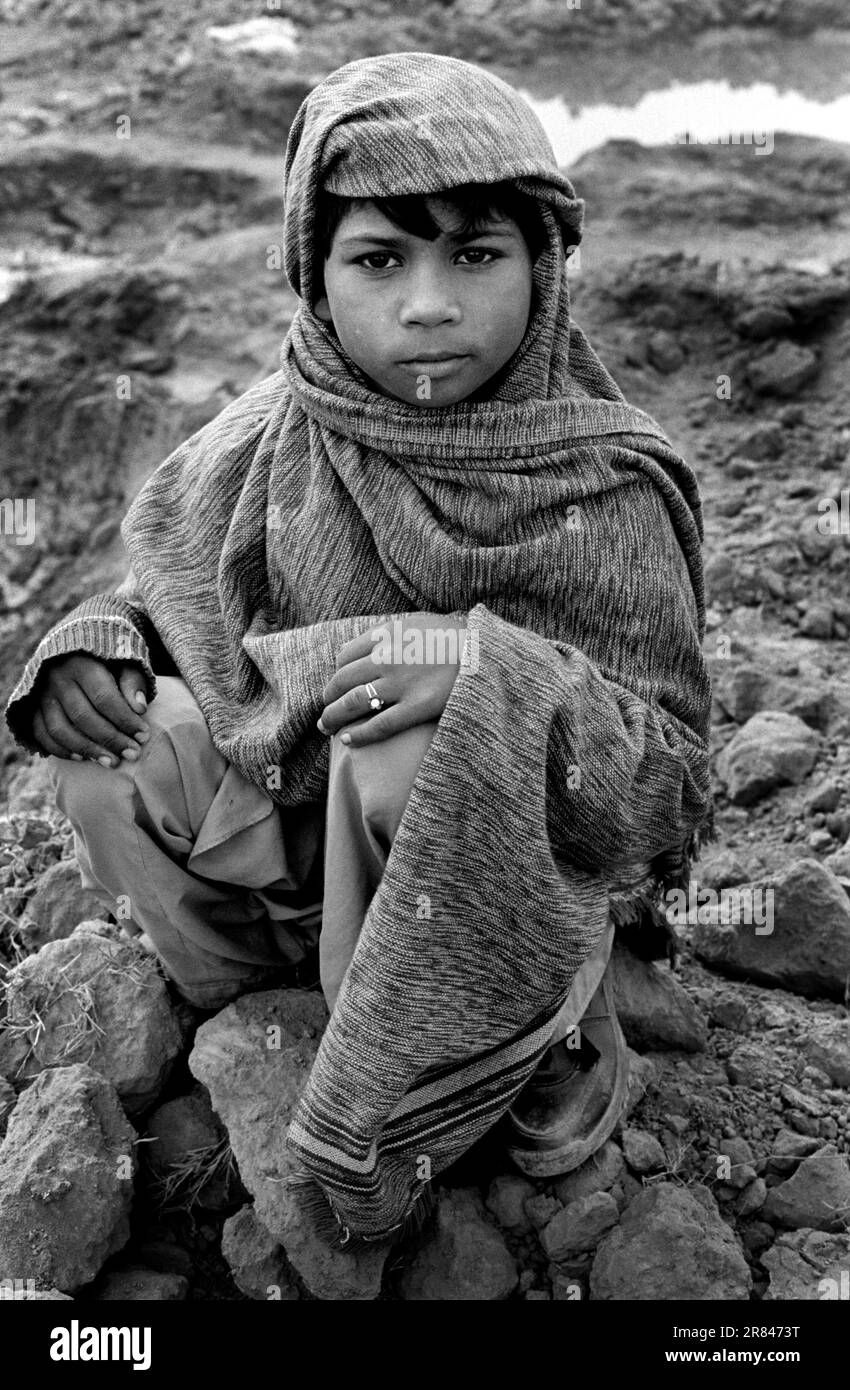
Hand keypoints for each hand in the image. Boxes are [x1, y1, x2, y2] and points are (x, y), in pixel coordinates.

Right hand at [29, 654, 150, 767]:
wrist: (69, 656)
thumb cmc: (104, 663)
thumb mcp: (123, 664)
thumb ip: (133, 682)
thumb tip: (140, 708)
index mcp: (81, 664)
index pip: (104, 698)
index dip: (125, 720)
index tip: (144, 735)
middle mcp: (57, 679)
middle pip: (83, 716)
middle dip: (111, 739)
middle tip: (133, 754)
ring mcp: (41, 696)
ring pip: (60, 729)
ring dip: (88, 749)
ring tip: (112, 762)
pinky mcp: (32, 709)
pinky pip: (42, 735)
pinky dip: (61, 749)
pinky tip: (83, 758)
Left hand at [317, 613, 468, 746]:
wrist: (489, 654)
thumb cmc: (458, 639)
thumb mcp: (421, 622)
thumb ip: (392, 632)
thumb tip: (365, 645)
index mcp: (388, 634)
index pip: (345, 656)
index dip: (337, 673)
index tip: (337, 684)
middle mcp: (388, 657)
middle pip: (343, 681)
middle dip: (329, 697)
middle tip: (325, 709)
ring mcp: (401, 684)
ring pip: (353, 703)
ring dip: (333, 717)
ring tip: (326, 727)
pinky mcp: (417, 707)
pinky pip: (378, 725)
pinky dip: (358, 735)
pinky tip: (347, 741)